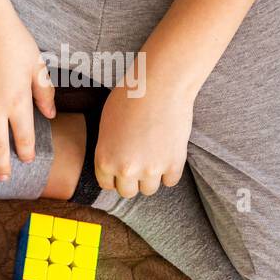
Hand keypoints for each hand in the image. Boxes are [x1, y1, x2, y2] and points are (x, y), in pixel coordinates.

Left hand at [94, 73, 193, 196]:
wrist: (159, 87)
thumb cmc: (129, 99)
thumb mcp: (107, 126)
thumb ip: (109, 149)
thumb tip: (114, 164)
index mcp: (105, 160)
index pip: (107, 185)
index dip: (115, 177)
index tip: (122, 169)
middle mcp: (126, 169)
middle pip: (128, 192)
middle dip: (132, 181)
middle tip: (139, 164)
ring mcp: (151, 169)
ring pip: (149, 190)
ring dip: (151, 178)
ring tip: (154, 158)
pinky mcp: (174, 164)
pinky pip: (171, 181)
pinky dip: (170, 171)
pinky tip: (168, 154)